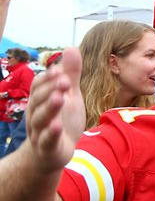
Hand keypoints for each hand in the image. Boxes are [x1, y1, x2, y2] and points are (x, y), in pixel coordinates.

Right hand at [23, 47, 84, 173]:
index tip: (60, 70)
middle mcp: (36, 114)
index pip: (39, 86)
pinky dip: (52, 132)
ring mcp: (40, 131)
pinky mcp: (48, 148)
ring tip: (60, 98)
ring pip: (41, 119)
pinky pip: (47, 139)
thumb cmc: (61, 119)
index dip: (48, 78)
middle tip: (65, 80)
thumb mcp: (69, 95)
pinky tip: (58, 125)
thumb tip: (71, 47)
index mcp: (40, 100)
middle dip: (51, 89)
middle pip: (39, 100)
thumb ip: (70, 74)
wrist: (52, 153)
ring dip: (50, 108)